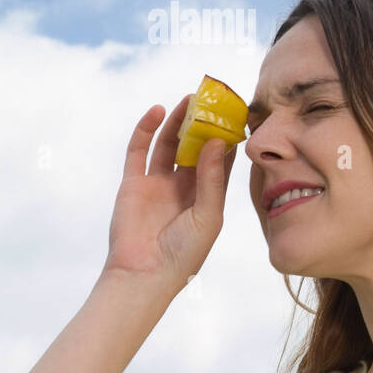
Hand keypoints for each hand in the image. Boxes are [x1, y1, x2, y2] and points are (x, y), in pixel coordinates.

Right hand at [101, 97, 237, 291]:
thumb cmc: (184, 252)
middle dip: (203, 124)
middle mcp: (184, 187)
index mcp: (208, 196)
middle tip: (213, 99)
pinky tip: (157, 110)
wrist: (145, 274)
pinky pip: (138, 150)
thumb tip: (217, 141)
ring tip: (189, 98)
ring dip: (178, 121)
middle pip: (195, 148)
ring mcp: (158, 183)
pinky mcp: (133, 183)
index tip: (239, 114)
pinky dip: (146, 129)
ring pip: (169, 144)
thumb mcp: (208, 215)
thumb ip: (213, 178)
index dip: (229, 138)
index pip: (222, 161)